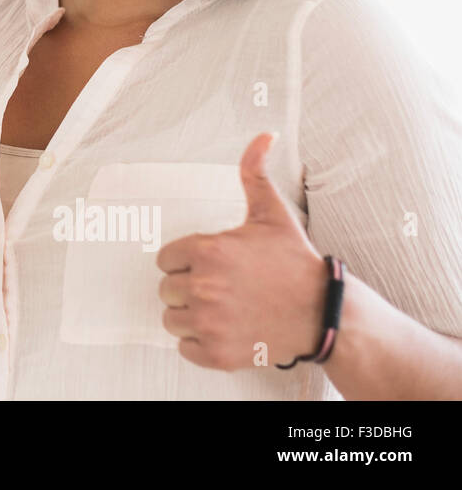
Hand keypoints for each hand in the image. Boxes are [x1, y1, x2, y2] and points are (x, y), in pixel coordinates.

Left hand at [155, 131, 328, 370]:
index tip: (211, 266)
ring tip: (222, 310)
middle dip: (188, 288)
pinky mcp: (217, 353)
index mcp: (207, 251)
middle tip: (220, 289)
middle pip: (166, 289)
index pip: (165, 259)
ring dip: (191, 316)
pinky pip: (184, 348)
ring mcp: (209, 323)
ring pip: (172, 319)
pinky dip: (199, 344)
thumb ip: (255, 173)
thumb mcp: (272, 214)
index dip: (186, 262)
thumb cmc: (294, 263)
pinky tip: (224, 331)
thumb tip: (263, 135)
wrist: (325, 313)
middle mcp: (203, 287)